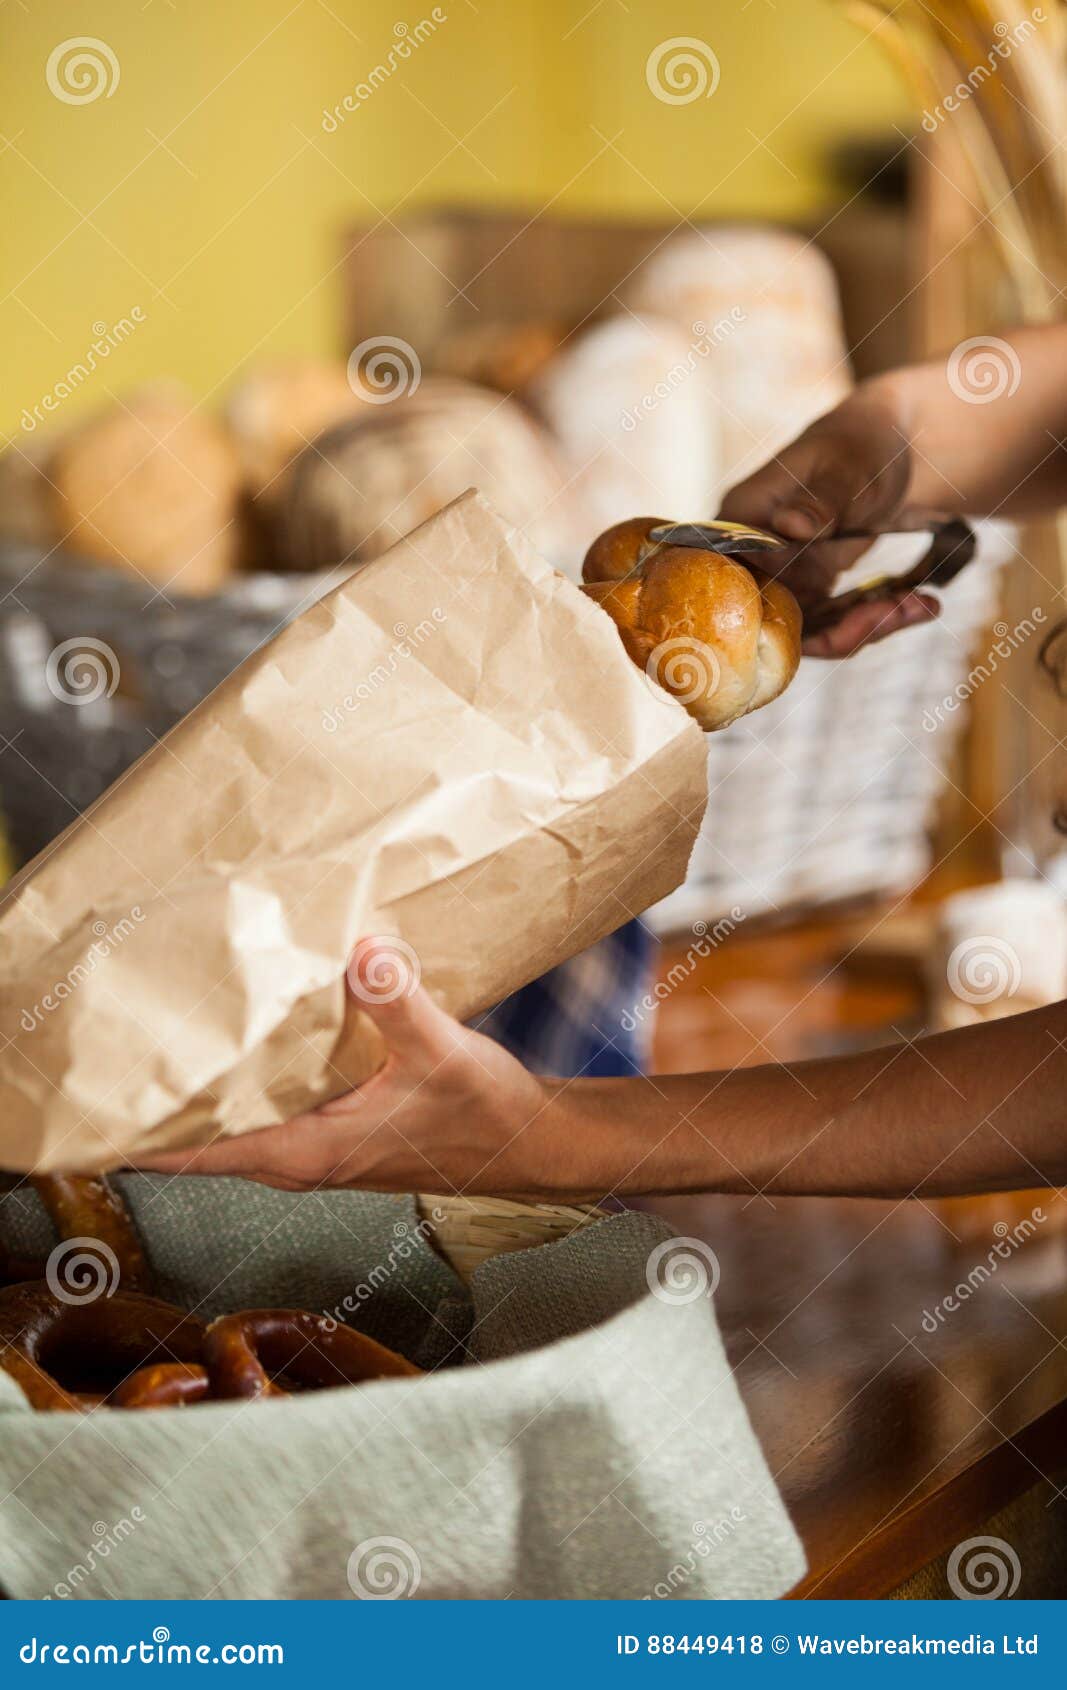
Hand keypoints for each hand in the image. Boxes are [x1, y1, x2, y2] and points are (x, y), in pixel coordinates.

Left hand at [132, 940, 582, 1200]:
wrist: (533, 1149)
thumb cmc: (487, 1118)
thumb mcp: (444, 1054)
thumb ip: (399, 1003)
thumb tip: (361, 953)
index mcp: (305, 1153)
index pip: (192, 1154)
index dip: (133, 1133)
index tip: (89, 1103)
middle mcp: (298, 1159)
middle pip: (196, 1139)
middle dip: (153, 1098)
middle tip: (115, 1041)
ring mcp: (314, 1148)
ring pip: (228, 1123)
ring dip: (197, 1088)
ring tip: (162, 1031)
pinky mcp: (333, 1131)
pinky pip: (263, 1109)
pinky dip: (241, 1080)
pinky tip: (243, 1035)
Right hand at [718, 385, 941, 656]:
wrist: (888, 444)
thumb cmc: (860, 442)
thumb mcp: (847, 468)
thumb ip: (820, 500)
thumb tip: (790, 525)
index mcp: (742, 519)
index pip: (739, 586)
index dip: (781, 617)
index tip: (842, 619)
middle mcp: (752, 557)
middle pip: (777, 620)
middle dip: (841, 629)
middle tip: (899, 610)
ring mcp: (781, 576)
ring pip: (811, 629)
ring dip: (867, 626)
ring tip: (922, 605)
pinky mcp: (810, 587)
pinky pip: (835, 621)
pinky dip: (876, 618)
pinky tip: (920, 603)